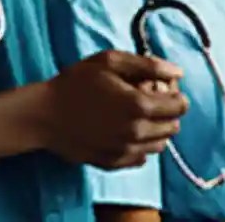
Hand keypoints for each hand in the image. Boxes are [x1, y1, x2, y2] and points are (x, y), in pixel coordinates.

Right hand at [41, 50, 188, 168]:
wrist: (44, 115)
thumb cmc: (76, 83)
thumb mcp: (111, 61)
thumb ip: (148, 65)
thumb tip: (177, 72)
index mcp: (139, 105)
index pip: (180, 107)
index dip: (175, 95)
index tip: (160, 89)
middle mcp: (137, 132)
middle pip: (173, 127)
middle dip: (166, 112)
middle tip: (146, 100)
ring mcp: (125, 150)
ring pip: (160, 144)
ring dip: (155, 130)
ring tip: (134, 116)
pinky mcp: (113, 162)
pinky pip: (141, 158)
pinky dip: (140, 145)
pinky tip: (123, 131)